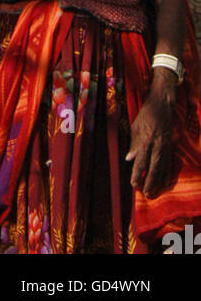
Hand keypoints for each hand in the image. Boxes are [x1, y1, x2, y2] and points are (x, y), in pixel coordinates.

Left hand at [127, 81, 174, 197]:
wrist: (162, 106)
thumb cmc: (145, 115)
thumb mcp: (135, 127)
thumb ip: (133, 144)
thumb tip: (129, 159)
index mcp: (145, 141)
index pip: (140, 162)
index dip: (138, 175)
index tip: (134, 185)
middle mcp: (156, 146)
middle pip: (153, 169)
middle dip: (150, 183)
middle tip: (146, 195)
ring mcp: (165, 147)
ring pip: (162, 169)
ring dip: (158, 182)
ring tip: (154, 193)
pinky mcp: (170, 147)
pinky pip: (169, 164)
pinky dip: (167, 175)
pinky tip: (165, 183)